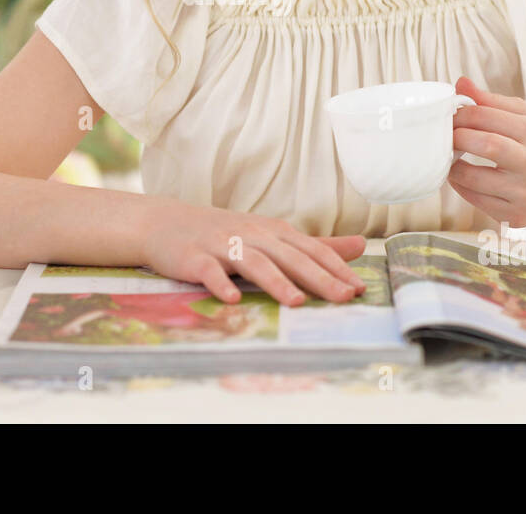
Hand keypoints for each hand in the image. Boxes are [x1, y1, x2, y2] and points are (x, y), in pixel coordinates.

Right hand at [140, 202, 368, 306]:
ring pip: (254, 263)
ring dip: (275, 281)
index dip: (336, 268)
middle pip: (289, 256)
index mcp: (273, 232)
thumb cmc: (225, 234)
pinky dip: (221, 284)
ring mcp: (222, 246)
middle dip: (318, 277)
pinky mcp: (195, 258)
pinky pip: (210, 271)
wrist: (165, 223)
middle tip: (343, 297)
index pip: (311, 249)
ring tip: (296, 302)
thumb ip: (315, 245)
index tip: (358, 289)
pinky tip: (233, 299)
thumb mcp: (271, 236)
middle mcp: (252, 235)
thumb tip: (360, 246)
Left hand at [447, 76, 525, 228]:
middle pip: (486, 145)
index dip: (461, 114)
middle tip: (447, 136)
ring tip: (451, 158)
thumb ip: (492, 101)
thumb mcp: (525, 119)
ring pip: (474, 178)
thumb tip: (461, 83)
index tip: (450, 116)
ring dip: (453, 166)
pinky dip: (460, 187)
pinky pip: (475, 200)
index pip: (488, 115)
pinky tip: (462, 177)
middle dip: (457, 137)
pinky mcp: (515, 216)